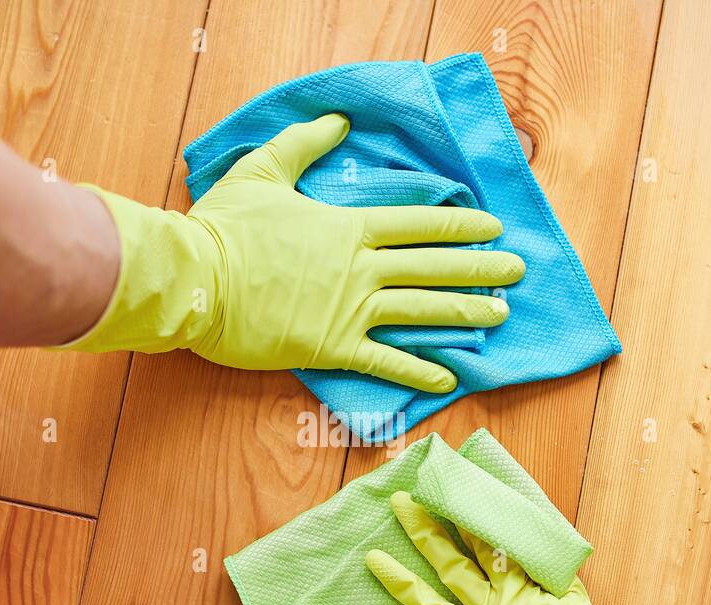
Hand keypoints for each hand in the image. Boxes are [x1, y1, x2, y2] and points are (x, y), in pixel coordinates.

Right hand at [62, 114, 524, 392]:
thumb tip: (339, 121)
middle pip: (433, 267)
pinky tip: (450, 378)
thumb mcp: (263, 170)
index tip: (493, 228)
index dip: (460, 226)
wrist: (193, 279)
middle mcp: (360, 268)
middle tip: (517, 271)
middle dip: (480, 268)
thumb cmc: (223, 227)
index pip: (418, 224)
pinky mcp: (332, 346)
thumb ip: (305, 144)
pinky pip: (386, 361)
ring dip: (465, 313)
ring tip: (500, 315)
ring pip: (421, 311)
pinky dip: (419, 371)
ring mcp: (350, 309)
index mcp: (348, 227)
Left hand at [365, 491, 710, 604]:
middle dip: (424, 531)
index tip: (443, 491)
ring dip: (399, 580)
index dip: (464, 516)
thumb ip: (561, 583)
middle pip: (451, 565)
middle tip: (399, 503)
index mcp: (520, 592)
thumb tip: (552, 556)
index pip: (487, 545)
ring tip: (371, 557)